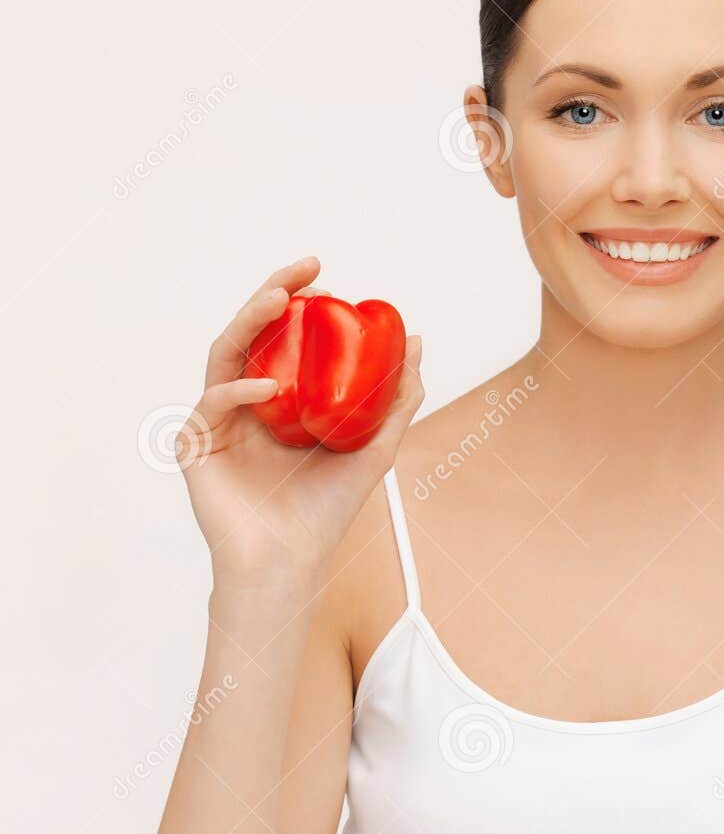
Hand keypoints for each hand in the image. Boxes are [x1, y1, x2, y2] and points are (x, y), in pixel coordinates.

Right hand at [179, 257, 424, 585]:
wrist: (291, 562)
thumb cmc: (327, 510)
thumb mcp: (375, 447)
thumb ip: (396, 398)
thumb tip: (418, 340)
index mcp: (279, 397)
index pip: (283, 336)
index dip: (299, 300)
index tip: (327, 278)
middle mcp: (245, 401)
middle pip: (251, 333)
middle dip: (273, 293)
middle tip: (304, 271)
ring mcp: (217, 420)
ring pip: (225, 354)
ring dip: (249, 321)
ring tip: (279, 300)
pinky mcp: (195, 444)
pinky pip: (214, 403)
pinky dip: (240, 389)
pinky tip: (268, 385)